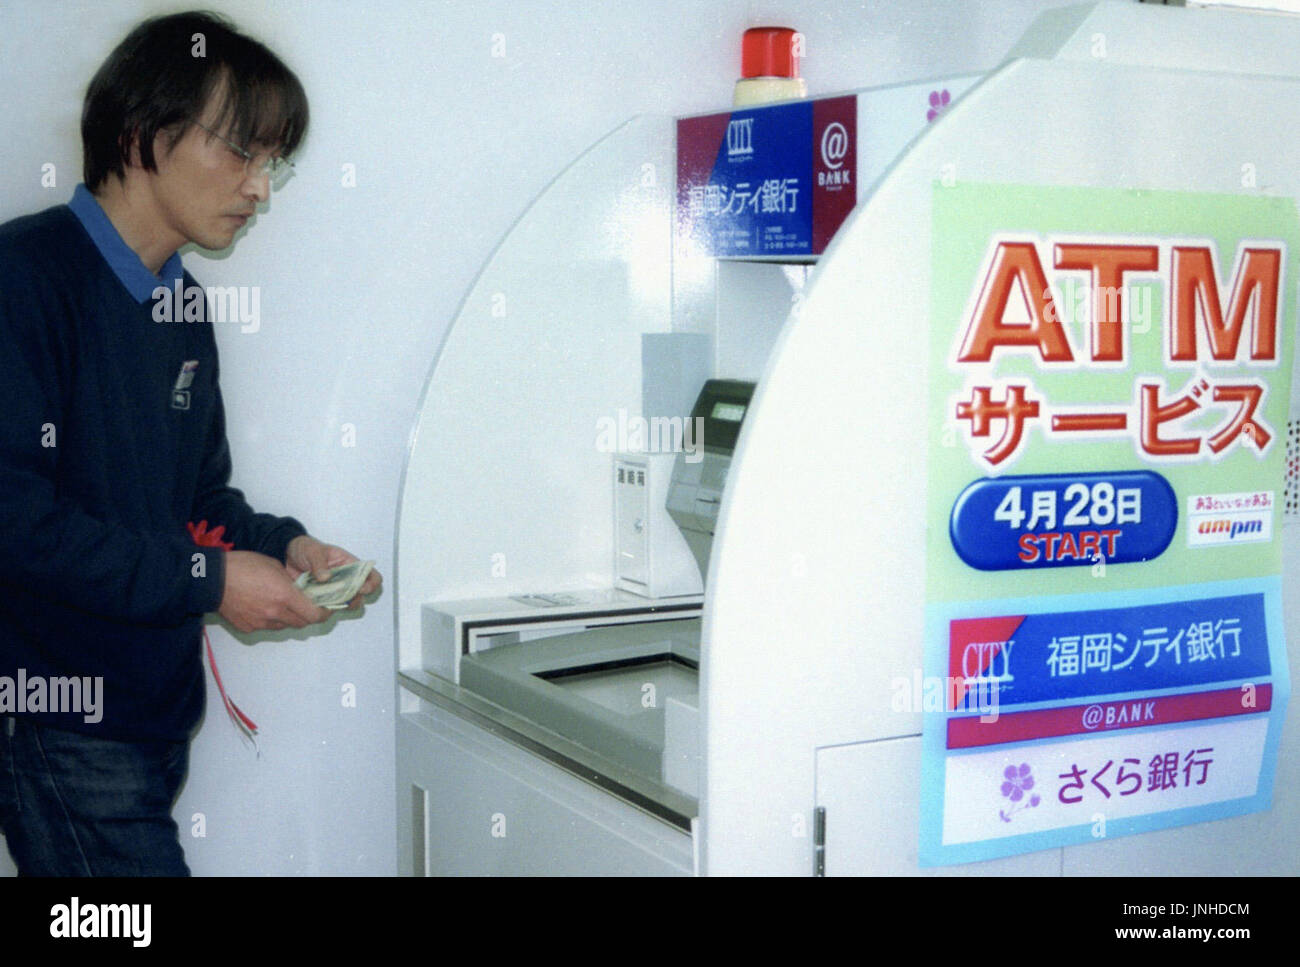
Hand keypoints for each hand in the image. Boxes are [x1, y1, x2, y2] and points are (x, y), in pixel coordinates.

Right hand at [218, 550, 332, 632]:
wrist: (212, 579)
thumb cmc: (243, 566)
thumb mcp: (274, 566)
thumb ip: (291, 582)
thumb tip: (301, 591)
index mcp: (285, 596)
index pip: (314, 614)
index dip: (324, 613)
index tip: (327, 608)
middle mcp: (275, 613)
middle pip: (302, 622)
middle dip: (308, 615)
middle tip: (307, 605)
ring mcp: (261, 623)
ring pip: (284, 625)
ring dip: (289, 617)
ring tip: (282, 604)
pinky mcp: (249, 628)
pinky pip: (267, 626)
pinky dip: (270, 619)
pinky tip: (263, 606)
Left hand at [285, 535, 382, 609]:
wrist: (287, 555)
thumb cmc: (306, 548)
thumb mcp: (312, 551)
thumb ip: (319, 563)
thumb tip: (326, 577)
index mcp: (350, 564)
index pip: (372, 576)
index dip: (371, 585)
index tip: (360, 589)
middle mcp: (346, 579)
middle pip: (361, 595)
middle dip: (354, 600)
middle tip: (341, 599)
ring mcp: (335, 590)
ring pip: (346, 604)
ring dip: (339, 606)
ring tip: (326, 602)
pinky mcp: (323, 598)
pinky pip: (329, 607)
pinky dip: (324, 609)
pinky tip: (316, 604)